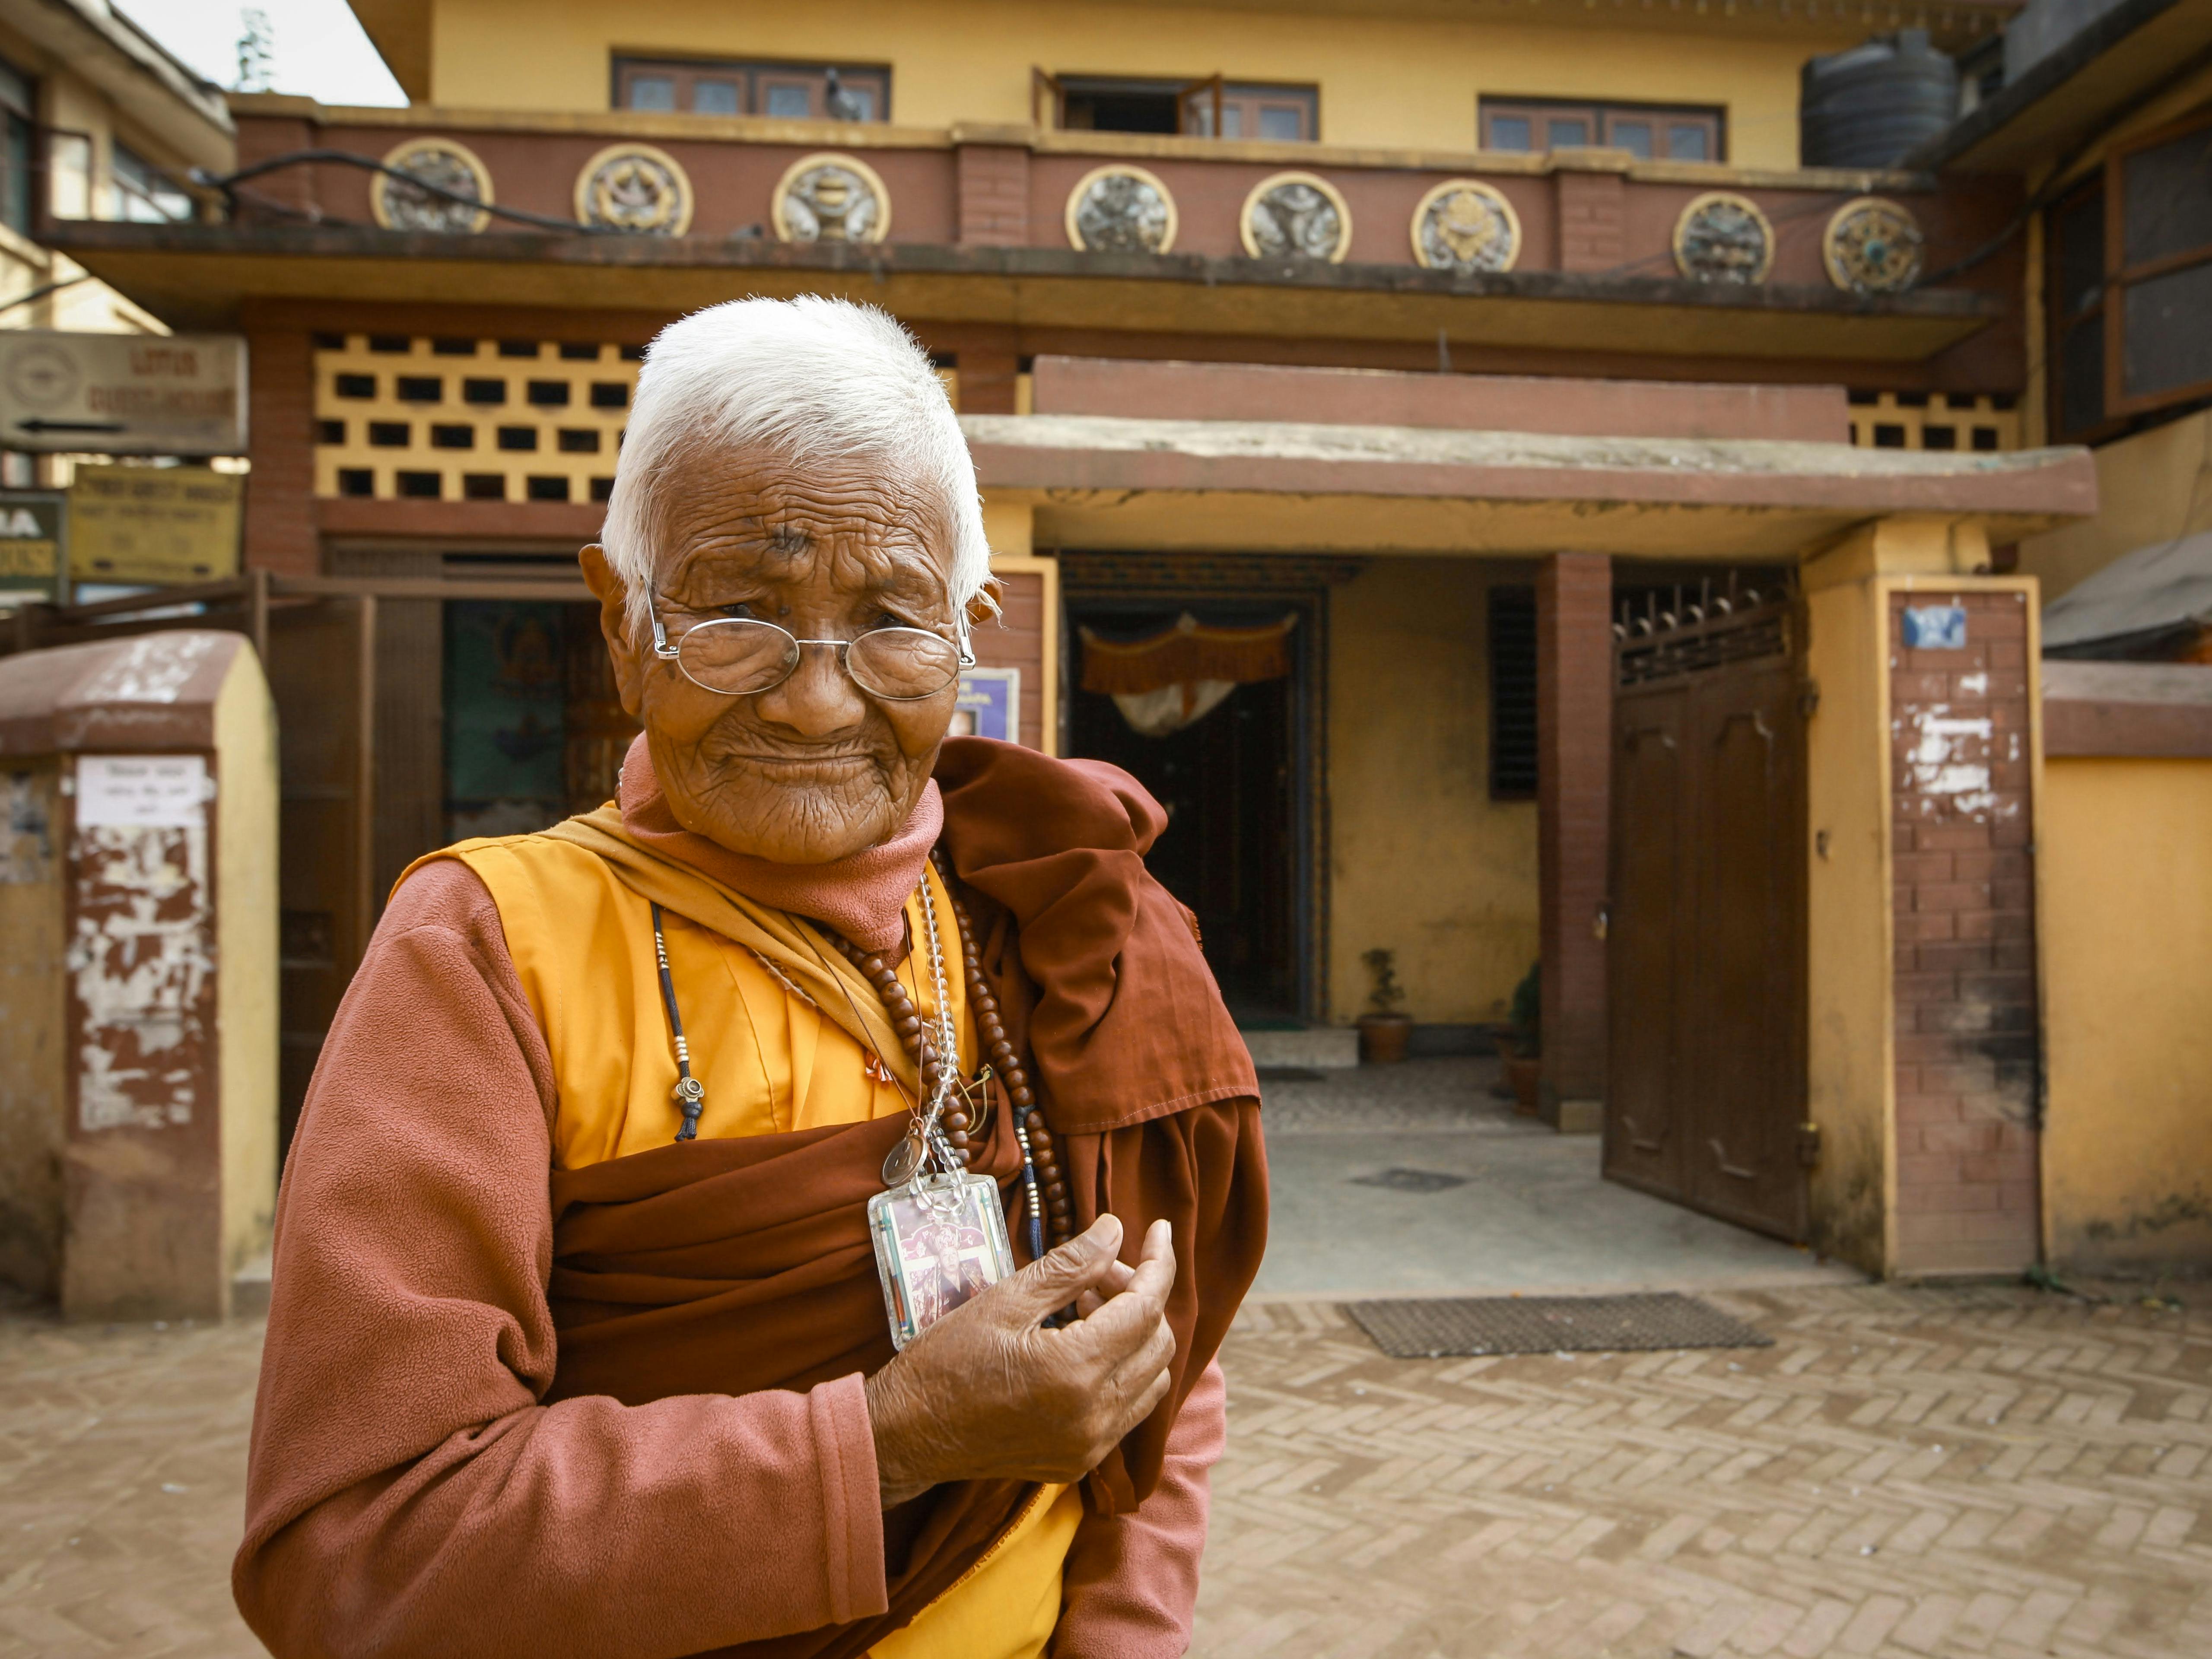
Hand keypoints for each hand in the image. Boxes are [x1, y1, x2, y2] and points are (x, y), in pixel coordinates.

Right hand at [863, 1214, 1176, 1507]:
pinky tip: (1083, 1346)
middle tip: (1097, 1272)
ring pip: (1152, 1378)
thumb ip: (1070, 1265)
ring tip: (1087, 1307)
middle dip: (1140, 1296)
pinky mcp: (1079, 1462)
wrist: (905, 1435)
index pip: (1147, 1308)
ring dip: (1135, 1335)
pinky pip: (1128, 1410)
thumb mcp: (1006, 1299)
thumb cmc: (945, 1360)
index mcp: (1075, 1370)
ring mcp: (1090, 1446)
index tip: (1160, 1230)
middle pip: (1158, 1342)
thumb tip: (1117, 1231)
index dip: (1159, 1263)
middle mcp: (1094, 1416)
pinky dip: (1123, 1371)